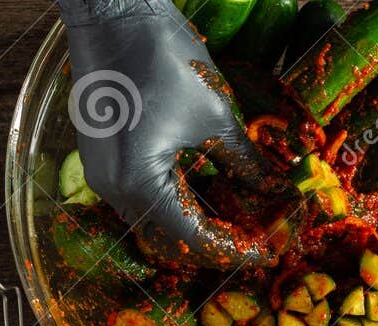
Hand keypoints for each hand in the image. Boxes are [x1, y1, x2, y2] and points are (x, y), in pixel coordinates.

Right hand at [58, 0, 282, 268]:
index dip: (234, 248)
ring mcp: (101, 174)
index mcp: (139, 182)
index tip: (267, 250)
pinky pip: (139, 195)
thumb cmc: (162, 55)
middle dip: (213, 242)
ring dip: (193, 224)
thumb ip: (245, 162)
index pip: (192, 238)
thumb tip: (276, 190)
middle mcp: (113, 188)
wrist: (113, 10)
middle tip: (254, 237)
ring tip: (234, 218)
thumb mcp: (215, 114)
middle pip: (167, 238)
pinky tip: (204, 191)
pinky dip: (173, 201)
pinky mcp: (102, 156)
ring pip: (152, 219)